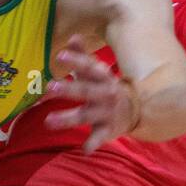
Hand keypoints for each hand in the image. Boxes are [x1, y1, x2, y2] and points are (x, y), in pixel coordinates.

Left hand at [42, 35, 140, 152]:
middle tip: (49, 87)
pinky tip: (85, 149)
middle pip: (86, 91)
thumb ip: (83, 55)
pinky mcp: (108, 130)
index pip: (88, 67)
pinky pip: (100, 137)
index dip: (75, 60)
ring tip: (48, 121)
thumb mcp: (97, 71)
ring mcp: (107, 113)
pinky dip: (93, 143)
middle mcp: (106, 94)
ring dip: (68, 118)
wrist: (136, 109)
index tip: (59, 55)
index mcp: (102, 77)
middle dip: (69, 89)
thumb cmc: (106, 87)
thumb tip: (73, 35)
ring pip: (86, 116)